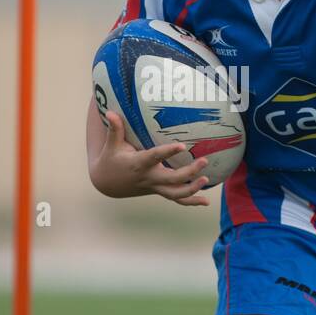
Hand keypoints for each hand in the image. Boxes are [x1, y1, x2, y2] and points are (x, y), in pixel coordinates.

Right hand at [94, 111, 210, 205]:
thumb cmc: (111, 160)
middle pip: (172, 179)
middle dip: (189, 172)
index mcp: (139, 164)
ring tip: (207, 180)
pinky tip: (205, 201)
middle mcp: (149, 178)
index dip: (168, 152)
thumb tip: (109, 113)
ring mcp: (154, 187)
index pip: (155, 158)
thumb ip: (114, 129)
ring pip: (175, 194)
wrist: (108, 184)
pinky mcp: (158, 191)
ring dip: (192, 189)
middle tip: (204, 161)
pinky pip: (176, 199)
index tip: (182, 145)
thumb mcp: (111, 145)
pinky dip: (191, 201)